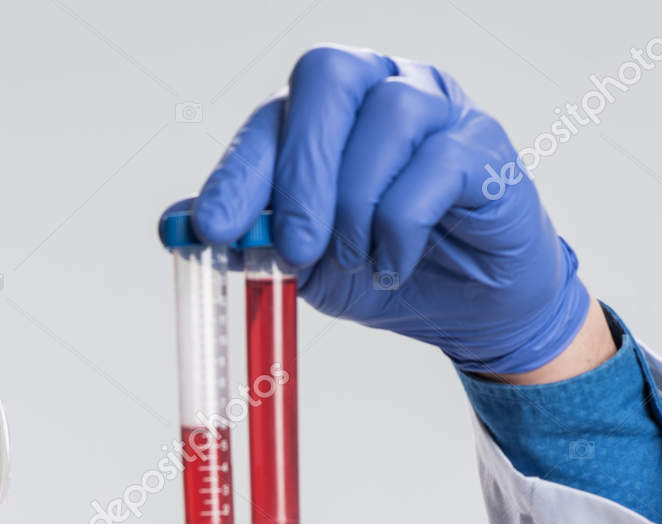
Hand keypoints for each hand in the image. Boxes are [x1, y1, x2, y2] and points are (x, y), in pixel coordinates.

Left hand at [190, 45, 590, 375]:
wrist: (469, 309)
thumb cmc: (384, 268)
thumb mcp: (303, 265)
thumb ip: (248, 238)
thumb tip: (177, 227)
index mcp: (330, 110)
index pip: (274, 114)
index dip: (238, 171)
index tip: (213, 229)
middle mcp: (383, 88)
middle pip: (329, 77)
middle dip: (300, 171)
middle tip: (295, 246)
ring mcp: (439, 108)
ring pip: (388, 116)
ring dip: (356, 204)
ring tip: (354, 259)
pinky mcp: (484, 146)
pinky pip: (436, 166)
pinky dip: (401, 228)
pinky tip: (392, 265)